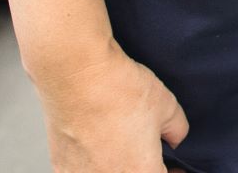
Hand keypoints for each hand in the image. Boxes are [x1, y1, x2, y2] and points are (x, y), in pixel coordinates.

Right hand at [34, 39, 187, 172]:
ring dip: (115, 166)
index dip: (172, 171)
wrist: (77, 74)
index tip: (172, 165)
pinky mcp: (60, 167)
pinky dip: (90, 163)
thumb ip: (176, 130)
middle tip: (145, 149)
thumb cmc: (119, 90)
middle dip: (141, 166)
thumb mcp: (167, 105)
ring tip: (118, 142)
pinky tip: (93, 142)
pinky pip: (82, 172)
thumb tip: (174, 139)